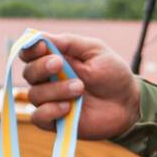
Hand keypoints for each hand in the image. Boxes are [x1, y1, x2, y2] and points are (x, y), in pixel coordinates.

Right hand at [20, 32, 138, 138]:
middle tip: (60, 64)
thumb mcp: (95, 51)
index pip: (29, 53)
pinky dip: (49, 111)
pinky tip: (67, 107)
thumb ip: (69, 43)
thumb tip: (41, 35)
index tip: (43, 47)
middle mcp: (48, 79)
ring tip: (80, 88)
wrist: (128, 103)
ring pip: (34, 94)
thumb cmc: (112, 74)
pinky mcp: (55, 121)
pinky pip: (38, 117)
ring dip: (55, 89)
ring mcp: (50, 101)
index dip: (30, 49)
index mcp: (54, 59)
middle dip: (41, 67)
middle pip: (28, 72)